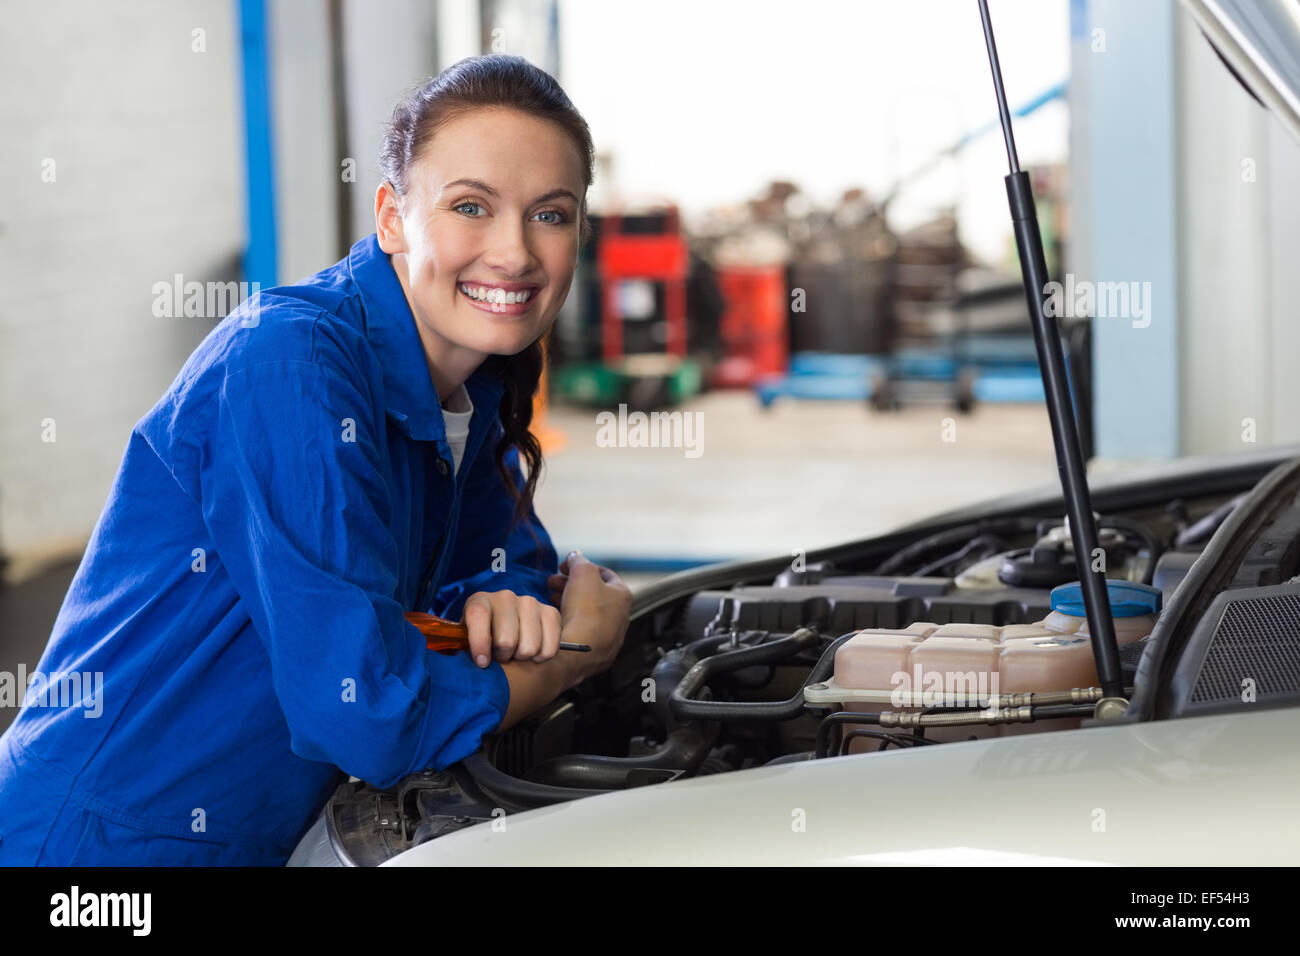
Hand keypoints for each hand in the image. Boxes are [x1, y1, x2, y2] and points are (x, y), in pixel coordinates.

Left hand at [463, 589, 560, 667]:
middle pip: (507, 640)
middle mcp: (506, 597)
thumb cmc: (483, 639)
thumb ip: (464, 647)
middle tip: (500, 657)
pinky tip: (532, 653)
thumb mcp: (466, 640)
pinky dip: (541, 658)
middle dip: (503, 657)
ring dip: (522, 658)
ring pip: (529, 647)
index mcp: (479, 601)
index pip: (479, 615)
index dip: (479, 642)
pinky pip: (550, 647)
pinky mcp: (550, 612)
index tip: (482, 663)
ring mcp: (530, 603)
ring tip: (515, 653)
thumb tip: (472, 662)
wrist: (505, 628)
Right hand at [549, 549, 631, 684]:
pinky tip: (555, 618)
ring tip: (549, 597)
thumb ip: (579, 561)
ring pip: (585, 612)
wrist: (578, 651)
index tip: (565, 566)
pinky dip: (568, 621)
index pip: (604, 573)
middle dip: (570, 584)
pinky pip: (580, 630)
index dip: (582, 566)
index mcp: (623, 596)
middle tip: (552, 582)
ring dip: (567, 601)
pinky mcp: (594, 651)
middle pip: (592, 593)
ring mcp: (608, 636)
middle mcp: (619, 617)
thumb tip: (574, 557)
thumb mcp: (582, 573)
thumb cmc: (586, 611)